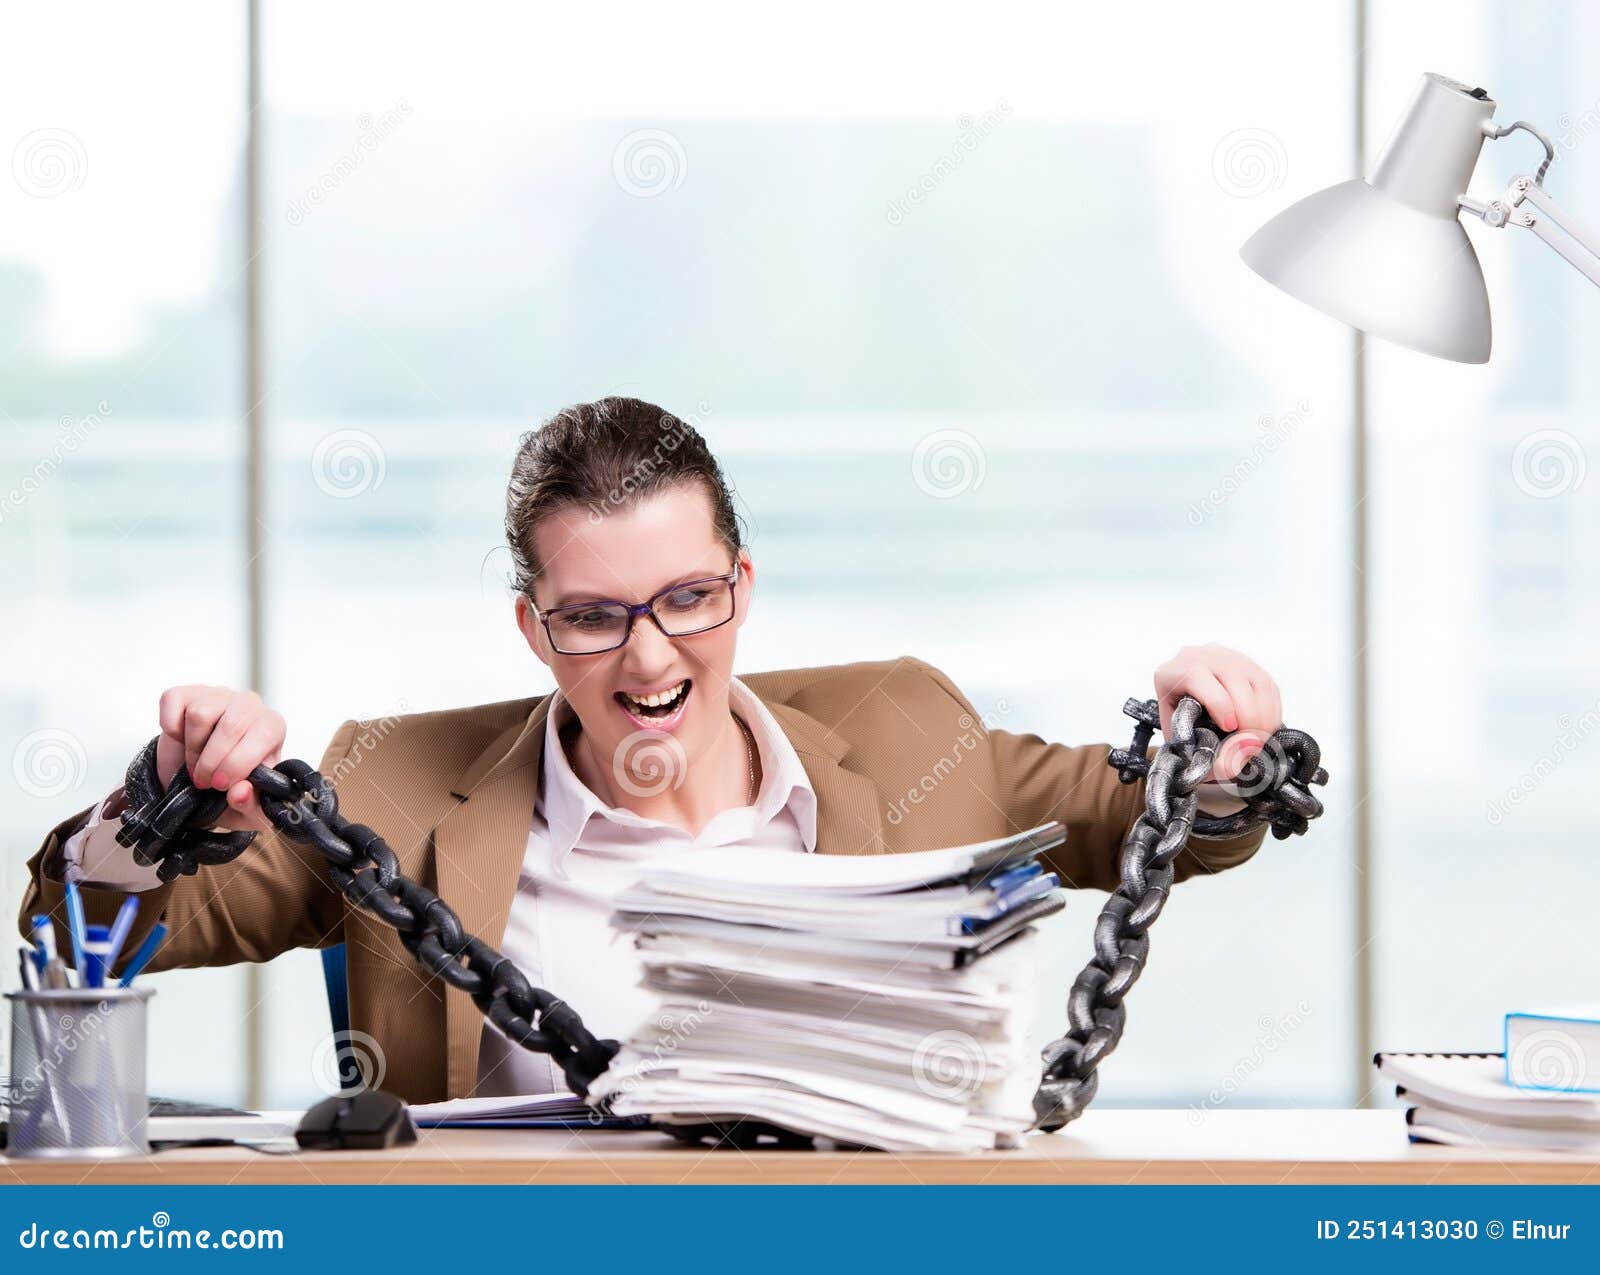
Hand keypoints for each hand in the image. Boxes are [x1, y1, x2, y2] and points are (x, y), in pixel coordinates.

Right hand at [153, 686, 285, 833]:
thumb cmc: (228, 788)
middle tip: (203, 780)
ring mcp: (217, 695)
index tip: (220, 785)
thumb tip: (240, 792)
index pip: (263, 735)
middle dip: (211, 762)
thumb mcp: (245, 808)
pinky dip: (171, 727)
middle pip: (231, 726)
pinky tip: (182, 739)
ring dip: (192, 748)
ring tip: (195, 762)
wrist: (193, 782)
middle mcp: (249, 705)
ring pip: (200, 715)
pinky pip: (173, 703)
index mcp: (272, 727)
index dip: (238, 764)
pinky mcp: (186, 693)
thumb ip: (251, 805)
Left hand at [1153, 644, 1282, 783]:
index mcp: (1174, 670)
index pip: (1197, 676)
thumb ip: (1196, 750)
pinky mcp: (1252, 667)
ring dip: (1263, 719)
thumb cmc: (1179, 718)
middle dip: (1247, 718)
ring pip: (1257, 683)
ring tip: (1256, 744)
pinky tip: (1264, 732)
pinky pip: (1270, 688)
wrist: (1185, 699)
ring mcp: (1230, 658)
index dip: (1218, 703)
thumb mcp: (1176, 733)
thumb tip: (1227, 767)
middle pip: (1233, 678)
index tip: (1229, 727)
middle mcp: (1202, 656)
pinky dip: (1271, 714)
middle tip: (1248, 747)